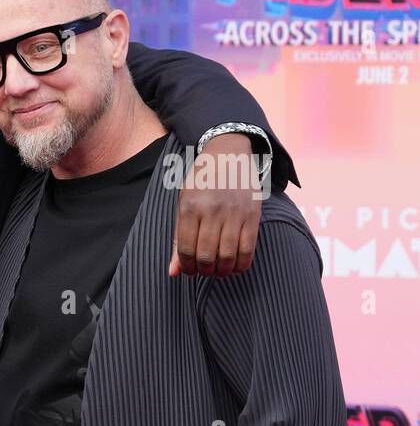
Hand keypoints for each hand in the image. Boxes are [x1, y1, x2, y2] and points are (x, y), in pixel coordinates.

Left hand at [169, 132, 262, 277]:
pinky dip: (242, 264)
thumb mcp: (183, 203)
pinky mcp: (253, 215)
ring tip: (218, 270)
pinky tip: (236, 266)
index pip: (186, 248)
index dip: (187, 266)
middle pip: (206, 255)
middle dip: (203, 270)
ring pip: (228, 255)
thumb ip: (177, 238)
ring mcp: (234, 213)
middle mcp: (212, 210)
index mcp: (190, 207)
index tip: (188, 271)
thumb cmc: (201, 181)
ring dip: (222, 270)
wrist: (228, 153)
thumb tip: (173, 272)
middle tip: (203, 271)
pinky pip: (248, 248)